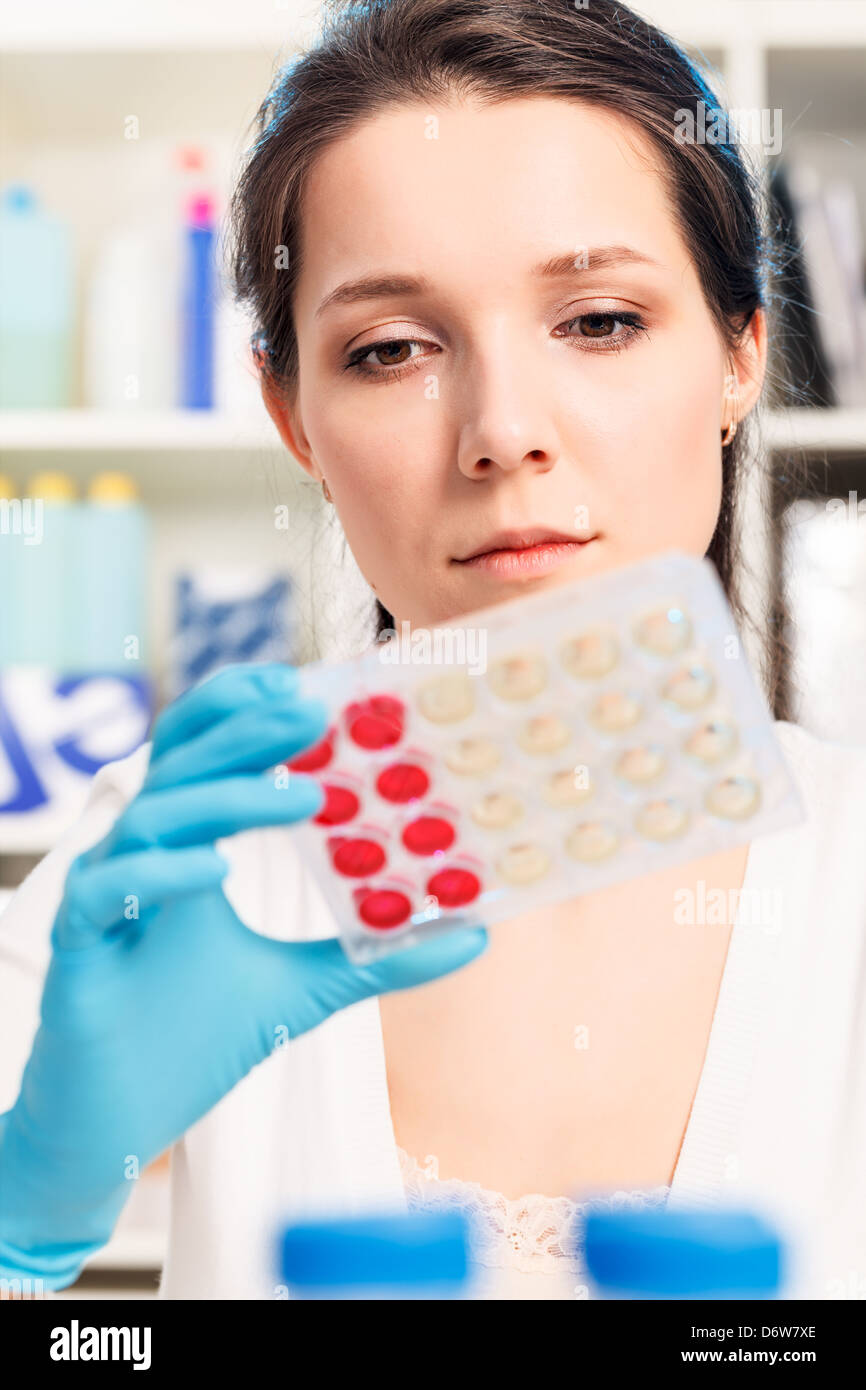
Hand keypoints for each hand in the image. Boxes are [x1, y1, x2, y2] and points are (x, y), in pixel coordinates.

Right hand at [0, 662, 486, 1286]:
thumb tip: (475, 932)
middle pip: (178, 761)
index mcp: (186, 846)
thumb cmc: (198, 1039)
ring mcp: (105, 896)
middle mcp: (142, 855)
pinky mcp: (77, 947)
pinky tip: (219, 869)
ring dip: (227, 798)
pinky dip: (161, 872)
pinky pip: (106, 890)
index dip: (242, 710)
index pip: (202, 751)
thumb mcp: (307, 987)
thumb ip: (379, 954)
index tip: (308, 690)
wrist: (122, 1122)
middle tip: (312, 714)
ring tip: (303, 799)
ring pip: (153, 815)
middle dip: (245, 730)